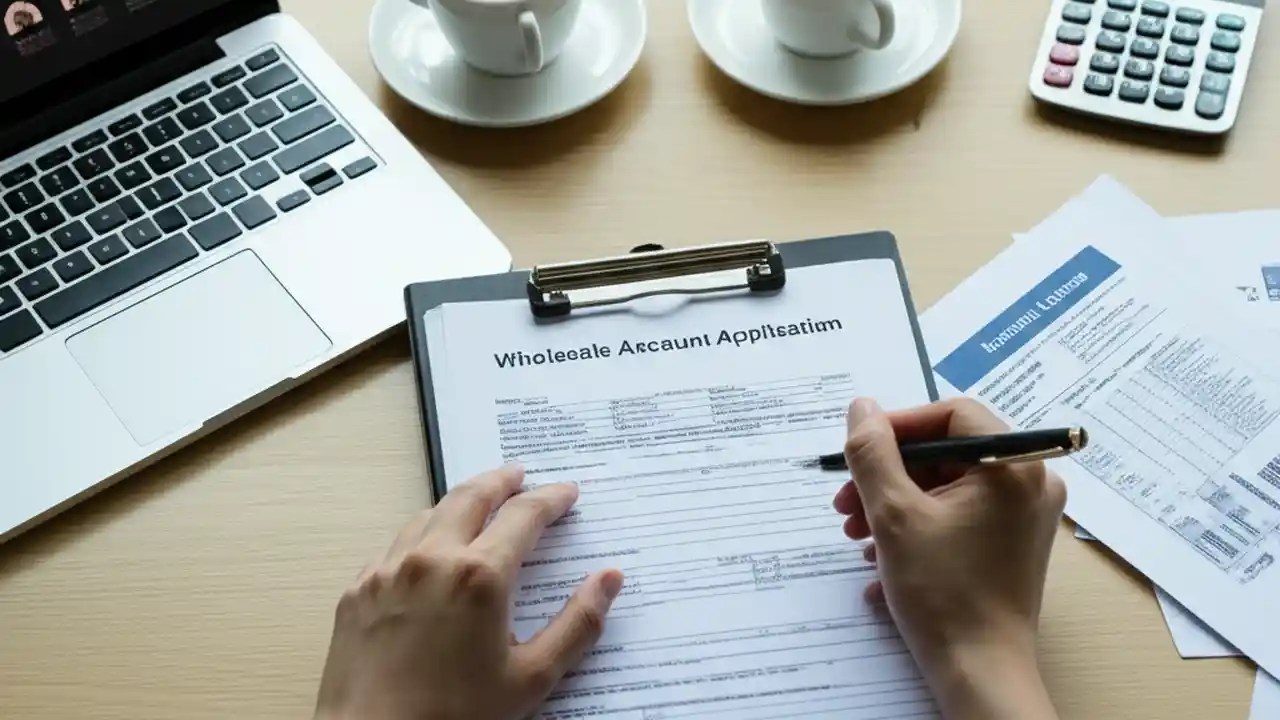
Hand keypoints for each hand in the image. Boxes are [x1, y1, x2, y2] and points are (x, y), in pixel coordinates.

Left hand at [314, 465, 623, 719]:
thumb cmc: (454, 718)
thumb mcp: (531, 678)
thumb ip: (578, 624)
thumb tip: (610, 579)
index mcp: (481, 576)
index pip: (524, 516)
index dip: (550, 499)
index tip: (567, 493)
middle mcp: (432, 559)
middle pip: (472, 495)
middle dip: (502, 480)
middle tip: (520, 474)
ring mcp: (388, 570)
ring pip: (429, 514)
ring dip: (460, 501)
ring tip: (477, 503)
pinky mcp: (358, 589)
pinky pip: (394, 545)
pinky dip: (421, 534)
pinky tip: (428, 548)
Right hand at [833, 398, 1064, 719]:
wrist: (979, 669)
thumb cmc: (942, 592)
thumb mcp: (893, 514)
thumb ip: (872, 453)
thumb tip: (862, 408)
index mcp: (1013, 466)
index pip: (952, 415)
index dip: (899, 426)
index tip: (859, 450)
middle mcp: (1030, 483)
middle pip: (948, 452)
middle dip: (889, 473)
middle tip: (846, 500)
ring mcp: (1024, 516)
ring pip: (948, 485)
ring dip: (895, 501)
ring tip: (857, 532)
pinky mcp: (1011, 543)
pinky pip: (959, 513)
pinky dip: (917, 524)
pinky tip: (882, 555)